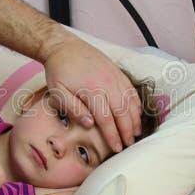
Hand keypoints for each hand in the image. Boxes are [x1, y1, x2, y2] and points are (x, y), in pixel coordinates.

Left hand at [42, 34, 141, 151]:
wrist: (64, 46)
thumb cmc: (59, 70)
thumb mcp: (58, 91)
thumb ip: (73, 109)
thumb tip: (89, 124)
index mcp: (91, 90)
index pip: (106, 119)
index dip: (113, 135)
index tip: (117, 148)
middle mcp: (107, 83)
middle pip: (122, 112)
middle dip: (128, 130)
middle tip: (129, 144)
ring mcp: (114, 76)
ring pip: (130, 101)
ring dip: (135, 118)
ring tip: (136, 133)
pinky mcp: (117, 72)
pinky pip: (131, 90)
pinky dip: (136, 103)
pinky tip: (136, 114)